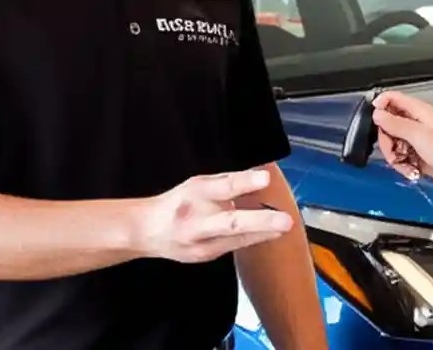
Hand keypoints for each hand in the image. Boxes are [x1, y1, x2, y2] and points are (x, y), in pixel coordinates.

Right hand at [134, 169, 293, 262]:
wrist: (147, 231)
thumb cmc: (177, 203)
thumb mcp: (196, 184)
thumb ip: (224, 182)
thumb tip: (257, 176)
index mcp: (195, 194)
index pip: (223, 187)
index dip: (245, 182)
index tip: (265, 178)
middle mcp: (197, 220)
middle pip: (232, 222)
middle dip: (262, 222)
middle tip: (286, 220)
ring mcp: (200, 242)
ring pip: (237, 239)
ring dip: (263, 233)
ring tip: (284, 227)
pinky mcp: (204, 256)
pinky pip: (234, 246)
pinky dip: (252, 238)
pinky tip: (269, 234)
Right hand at [372, 90, 432, 194]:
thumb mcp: (420, 136)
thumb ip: (396, 124)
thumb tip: (377, 114)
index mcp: (420, 112)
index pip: (393, 98)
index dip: (380, 106)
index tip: (374, 122)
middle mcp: (418, 123)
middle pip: (389, 124)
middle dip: (387, 140)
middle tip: (394, 152)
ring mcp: (418, 140)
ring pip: (393, 143)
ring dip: (394, 156)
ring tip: (405, 166)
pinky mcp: (419, 155)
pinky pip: (402, 157)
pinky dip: (403, 165)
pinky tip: (411, 172)